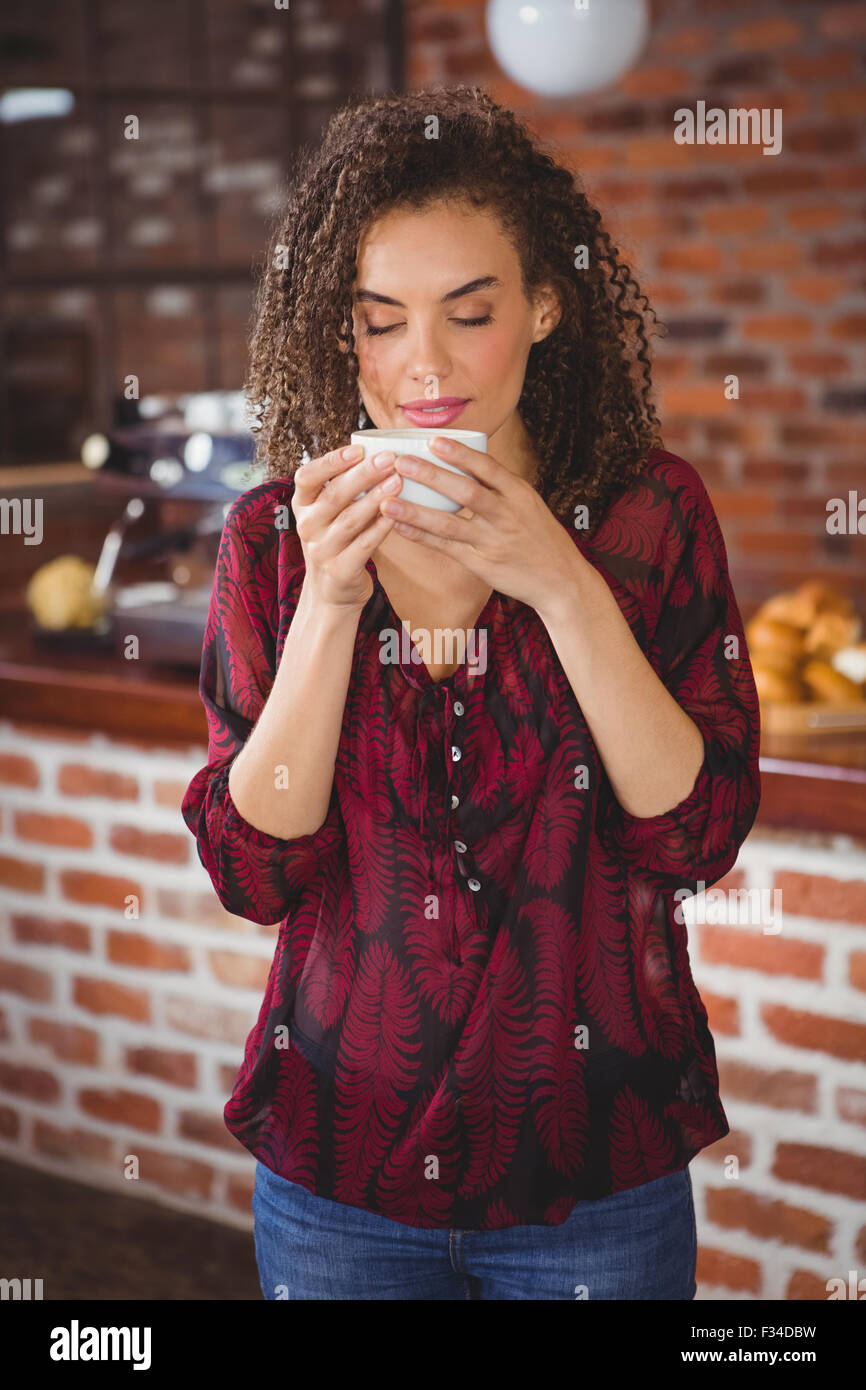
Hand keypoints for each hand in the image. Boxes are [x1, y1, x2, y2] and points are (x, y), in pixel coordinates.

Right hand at [292, 443, 401, 609]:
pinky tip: (396, 514)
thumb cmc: (338, 541)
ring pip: (350, 519)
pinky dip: (381, 528)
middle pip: (334, 495)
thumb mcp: (330, 513)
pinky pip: (363, 545)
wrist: (332, 592)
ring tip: (398, 480)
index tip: (358, 449)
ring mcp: (321, 550)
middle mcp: (307, 526)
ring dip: (376, 498)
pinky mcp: (340, 570)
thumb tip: (379, 451)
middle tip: (389, 458)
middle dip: (363, 475)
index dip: (331, 461)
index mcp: (302, 504)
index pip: (307, 476)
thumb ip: (345, 487)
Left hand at [377, 436, 582, 614]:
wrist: (561, 581)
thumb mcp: (528, 505)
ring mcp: (493, 540)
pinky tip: (400, 528)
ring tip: (389, 501)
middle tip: (401, 462)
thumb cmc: (541, 539)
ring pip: (450, 523)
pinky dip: (422, 537)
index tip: (434, 440)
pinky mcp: (482, 563)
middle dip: (431, 475)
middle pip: (465, 491)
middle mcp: (506, 515)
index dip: (460, 454)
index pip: (488, 467)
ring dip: (417, 512)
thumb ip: (500, 487)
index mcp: (519, 493)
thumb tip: (467, 462)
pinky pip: (447, 548)